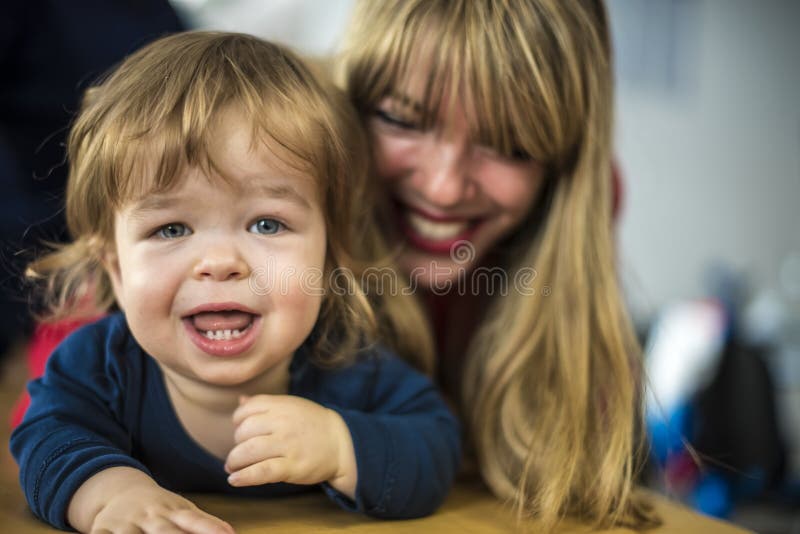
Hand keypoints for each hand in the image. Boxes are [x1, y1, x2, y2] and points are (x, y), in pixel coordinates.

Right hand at [68, 467, 233, 533]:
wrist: (119, 491)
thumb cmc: (159, 508)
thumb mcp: (182, 510)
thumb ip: (205, 524)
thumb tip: (231, 533)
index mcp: (173, 511)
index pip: (194, 520)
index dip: (210, 529)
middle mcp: (150, 516)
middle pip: (164, 531)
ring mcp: (125, 523)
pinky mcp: (102, 530)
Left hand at [225, 395, 356, 497]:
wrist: (343, 443)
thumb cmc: (314, 425)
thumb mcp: (292, 406)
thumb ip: (266, 404)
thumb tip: (240, 400)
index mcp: (281, 406)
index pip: (246, 410)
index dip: (237, 421)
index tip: (241, 431)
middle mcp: (282, 423)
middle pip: (244, 431)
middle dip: (236, 444)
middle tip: (240, 453)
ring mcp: (287, 444)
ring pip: (249, 451)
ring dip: (235, 461)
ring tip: (233, 467)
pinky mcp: (292, 466)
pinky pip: (262, 471)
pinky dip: (244, 477)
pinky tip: (234, 480)